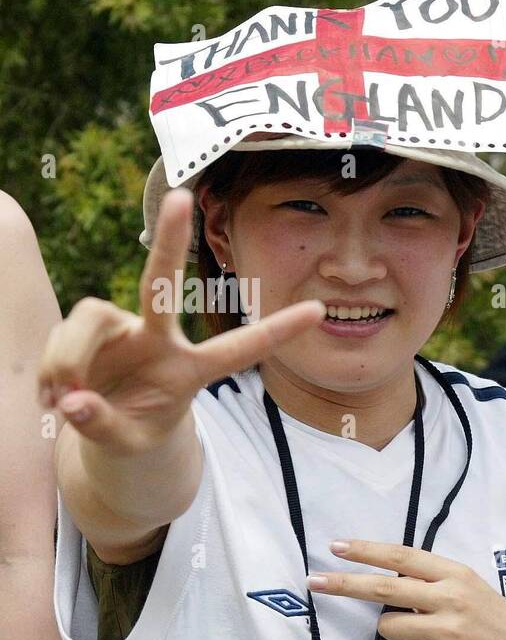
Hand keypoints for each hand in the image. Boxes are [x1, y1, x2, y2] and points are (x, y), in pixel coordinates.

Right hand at [36, 189, 323, 454]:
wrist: (100, 424)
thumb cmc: (130, 430)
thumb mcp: (123, 443)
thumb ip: (102, 426)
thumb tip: (74, 401)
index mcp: (190, 371)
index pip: (239, 350)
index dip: (277, 332)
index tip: (319, 311)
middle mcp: (159, 338)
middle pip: (162, 285)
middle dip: (172, 241)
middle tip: (180, 196)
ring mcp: (122, 328)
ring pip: (91, 317)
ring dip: (70, 360)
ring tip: (62, 401)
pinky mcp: (88, 327)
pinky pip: (61, 337)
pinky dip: (53, 370)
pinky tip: (52, 397)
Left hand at [306, 539, 505, 639]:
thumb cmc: (492, 617)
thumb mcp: (468, 587)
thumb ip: (432, 580)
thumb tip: (384, 578)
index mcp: (454, 573)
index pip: (402, 556)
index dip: (366, 552)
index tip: (336, 547)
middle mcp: (450, 597)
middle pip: (384, 589)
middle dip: (344, 584)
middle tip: (314, 581)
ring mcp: (447, 629)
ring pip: (389, 627)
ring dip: (395, 631)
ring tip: (425, 634)